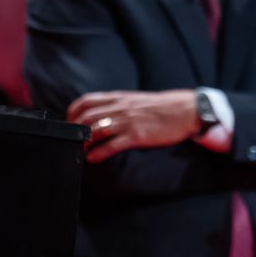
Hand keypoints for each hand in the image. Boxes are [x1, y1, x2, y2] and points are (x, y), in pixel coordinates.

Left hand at [70, 90, 200, 163]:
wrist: (185, 110)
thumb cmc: (161, 106)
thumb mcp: (134, 99)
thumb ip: (117, 104)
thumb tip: (100, 113)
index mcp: (118, 98)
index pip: (86, 101)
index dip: (73, 112)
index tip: (70, 122)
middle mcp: (120, 108)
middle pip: (87, 117)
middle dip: (75, 129)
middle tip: (72, 140)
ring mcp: (128, 122)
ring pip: (96, 130)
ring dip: (84, 142)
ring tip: (79, 150)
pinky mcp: (137, 135)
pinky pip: (113, 144)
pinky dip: (99, 152)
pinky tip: (93, 158)